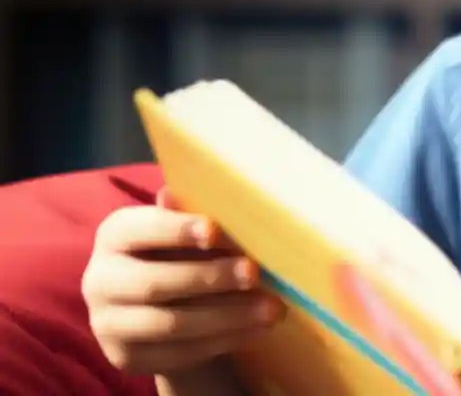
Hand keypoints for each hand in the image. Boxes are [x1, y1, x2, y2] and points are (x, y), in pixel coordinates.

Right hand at [81, 187, 283, 376]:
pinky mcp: (127, 357)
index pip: (140, 230)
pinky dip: (224, 340)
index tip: (214, 230)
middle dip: (210, 278)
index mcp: (114, 235)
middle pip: (154, 283)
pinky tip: (257, 329)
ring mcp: (108, 323)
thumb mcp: (184, 231)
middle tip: (255, 273)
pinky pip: (179, 353)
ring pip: (170, 324)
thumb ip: (186, 216)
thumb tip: (174, 193)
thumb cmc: (180, 253)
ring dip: (227, 316)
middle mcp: (100, 279)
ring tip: (271, 308)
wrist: (164, 308)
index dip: (176, 230)